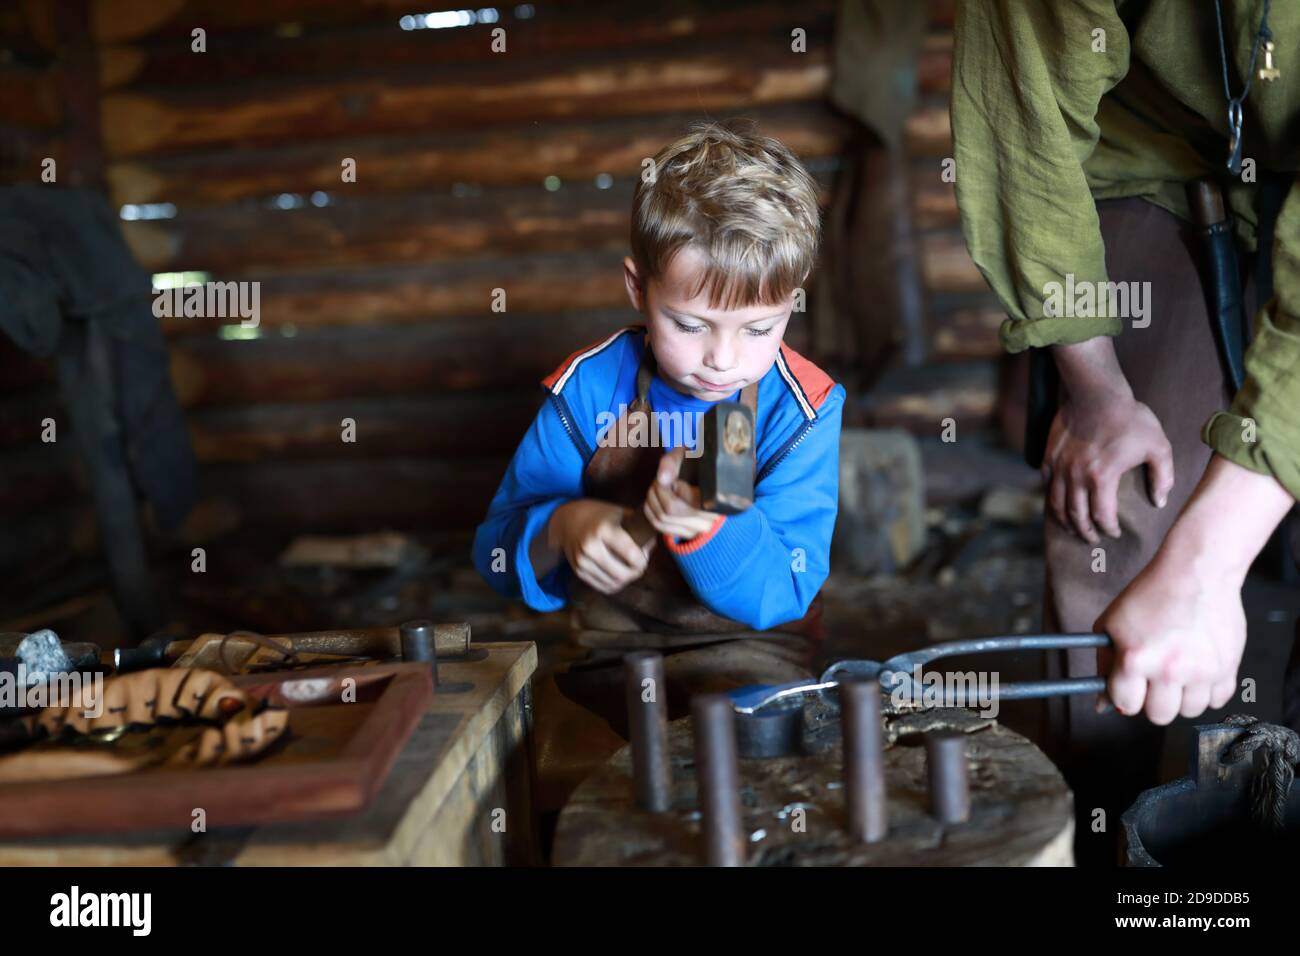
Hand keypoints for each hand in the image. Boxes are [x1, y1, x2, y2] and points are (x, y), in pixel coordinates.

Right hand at [552, 499, 653, 594]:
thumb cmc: (600, 515)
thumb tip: (652, 546)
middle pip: (622, 574)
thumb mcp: (621, 514)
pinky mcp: (578, 570)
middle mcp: (590, 546)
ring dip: (626, 579)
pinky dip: (615, 584)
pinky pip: (603, 587)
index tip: (644, 556)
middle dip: (635, 573)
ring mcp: (582, 560)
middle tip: (639, 566)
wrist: (569, 520)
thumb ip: (639, 529)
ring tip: (629, 568)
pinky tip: (619, 574)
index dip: (642, 560)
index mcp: (603, 529)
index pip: (630, 554)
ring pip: (613, 583)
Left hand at [644, 447, 718, 539]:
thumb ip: (673, 461)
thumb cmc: (696, 466)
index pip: (690, 498)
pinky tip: (654, 499)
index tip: (671, 477)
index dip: (672, 485)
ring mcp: (700, 530)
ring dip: (652, 499)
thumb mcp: (687, 456)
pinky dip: (650, 511)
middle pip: (672, 509)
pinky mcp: (688, 535)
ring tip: (656, 487)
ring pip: (663, 518)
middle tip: (658, 480)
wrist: (707, 483)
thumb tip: (662, 479)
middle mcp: (712, 519)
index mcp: (719, 497)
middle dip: (658, 491)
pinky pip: (660, 526)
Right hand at [1045, 338, 1173, 544]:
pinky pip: (1046, 483)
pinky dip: (1051, 497)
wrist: (1096, 392)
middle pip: (1076, 515)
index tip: (1115, 533)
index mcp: (1102, 478)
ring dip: (1065, 520)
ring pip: (1057, 503)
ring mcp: (1060, 466)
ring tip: (1073, 527)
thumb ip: (1163, 477)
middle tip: (1092, 538)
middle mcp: (1077, 476)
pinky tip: (1059, 501)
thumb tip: (1160, 501)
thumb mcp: (1158, 446)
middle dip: (1085, 531)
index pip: (1103, 516)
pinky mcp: (1049, 455)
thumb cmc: (1130, 418)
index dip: (1109, 529)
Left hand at [1094, 551, 1243, 724]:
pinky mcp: (1229, 667)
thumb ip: (1104, 664)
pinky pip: (1218, 701)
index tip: (1129, 685)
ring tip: (1177, 672)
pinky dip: (1208, 692)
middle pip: (1159, 716)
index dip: (1124, 695)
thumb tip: (1101, 704)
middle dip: (1152, 701)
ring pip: (1190, 712)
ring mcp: (1203, 671)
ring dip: (1181, 698)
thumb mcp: (1110, 624)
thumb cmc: (1150, 595)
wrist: (1197, 573)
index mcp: (1136, 659)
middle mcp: (1170, 670)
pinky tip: (1198, 671)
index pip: (1125, 705)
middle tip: (1153, 680)